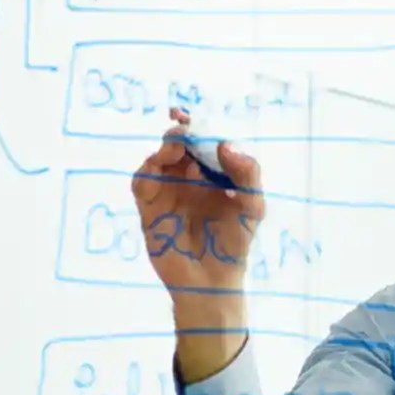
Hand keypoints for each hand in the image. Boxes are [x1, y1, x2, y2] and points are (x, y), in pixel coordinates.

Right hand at [132, 108, 264, 293]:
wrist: (214, 280)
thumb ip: (247, 173)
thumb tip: (226, 144)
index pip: (203, 140)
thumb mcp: (252, 206)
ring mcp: (167, 191)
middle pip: (178, 145)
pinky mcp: (149, 209)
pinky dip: (147, 171)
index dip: (196, 124)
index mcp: (213, 172)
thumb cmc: (236, 241)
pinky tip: (159, 169)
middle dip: (179, 133)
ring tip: (177, 150)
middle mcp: (188, 177)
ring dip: (164, 150)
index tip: (188, 114)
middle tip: (184, 130)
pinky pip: (142, 183)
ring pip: (157, 160)